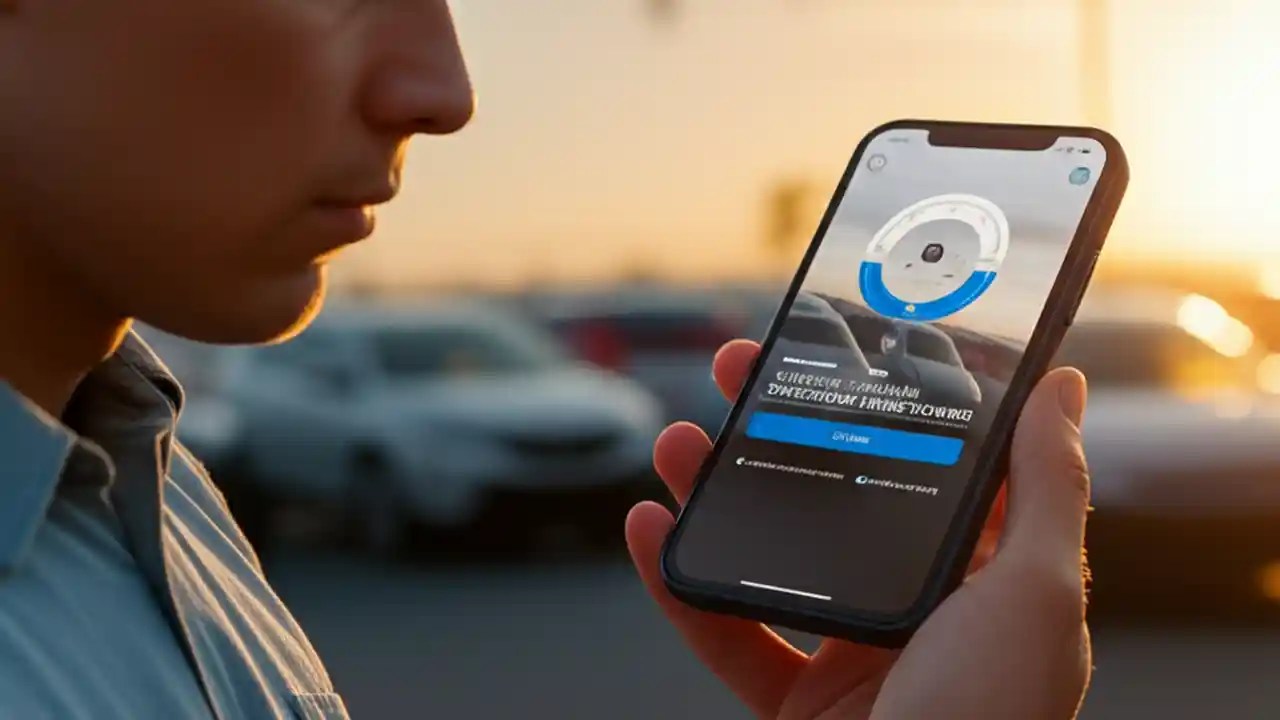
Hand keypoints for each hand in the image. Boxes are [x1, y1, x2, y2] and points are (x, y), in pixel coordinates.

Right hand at [626, 340, 1091, 719]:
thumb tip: (1060, 389)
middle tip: (738, 376)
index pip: (930, 465)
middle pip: (836, 499)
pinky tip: (652, 533)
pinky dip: (679, 585)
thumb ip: (1046, 488)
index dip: (883, 400)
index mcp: (982, 580)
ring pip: (771, 555)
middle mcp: (917, 612)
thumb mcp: (1034, 595)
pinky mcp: (796, 699)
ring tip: (678, 445)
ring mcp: (852, 656)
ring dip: (714, 494)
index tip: (840, 349)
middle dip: (780, 432)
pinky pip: (725, 629)